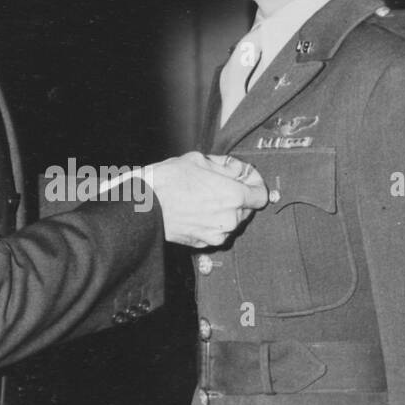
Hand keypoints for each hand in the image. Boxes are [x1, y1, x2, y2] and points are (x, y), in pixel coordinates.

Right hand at [145, 152, 267, 247]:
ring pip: (231, 220)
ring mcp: (217, 234)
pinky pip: (216, 230)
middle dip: (237, 195)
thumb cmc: (168, 180)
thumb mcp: (200, 160)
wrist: (143, 207)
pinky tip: (196, 209)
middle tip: (218, 183)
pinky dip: (212, 221)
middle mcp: (230, 219)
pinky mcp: (204, 243)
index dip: (255, 183)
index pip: (261, 194)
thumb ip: (227, 166)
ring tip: (202, 196)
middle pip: (247, 208)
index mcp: (234, 197)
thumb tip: (239, 170)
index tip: (246, 177)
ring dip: (224, 209)